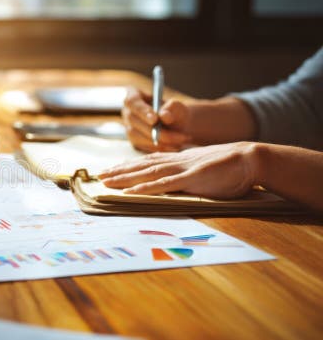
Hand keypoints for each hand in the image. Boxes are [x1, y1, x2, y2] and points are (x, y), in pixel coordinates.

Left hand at [97, 142, 260, 198]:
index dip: (128, 165)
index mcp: (179, 159)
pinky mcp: (192, 178)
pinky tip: (131, 191)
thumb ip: (188, 172)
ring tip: (107, 181)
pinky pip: (165, 184)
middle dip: (119, 171)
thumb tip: (179, 178)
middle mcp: (176, 161)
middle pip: (142, 166)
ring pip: (147, 173)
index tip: (112, 169)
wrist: (251, 159)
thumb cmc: (230, 167)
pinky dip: (146, 188)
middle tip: (100, 176)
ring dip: (125, 178)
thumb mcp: (203, 168)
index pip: (147, 161)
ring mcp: (183, 169)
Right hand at [122, 87, 193, 151]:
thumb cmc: (175, 112)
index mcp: (134, 96)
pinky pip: (142, 146)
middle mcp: (128, 112)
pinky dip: (158, 148)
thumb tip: (164, 116)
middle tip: (177, 134)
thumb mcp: (177, 106)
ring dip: (158, 141)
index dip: (141, 111)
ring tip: (179, 141)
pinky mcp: (134, 141)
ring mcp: (128, 127)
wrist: (178, 125)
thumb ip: (172, 108)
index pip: (131, 101)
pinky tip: (174, 147)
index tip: (155, 119)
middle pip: (133, 121)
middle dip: (154, 130)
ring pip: (136, 136)